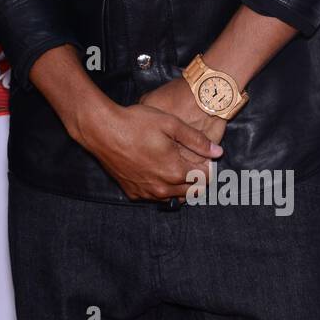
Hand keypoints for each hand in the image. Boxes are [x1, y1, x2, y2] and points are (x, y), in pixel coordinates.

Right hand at [71, 95, 223, 202]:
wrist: (101, 130)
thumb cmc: (135, 123)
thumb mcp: (170, 124)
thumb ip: (196, 140)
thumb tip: (218, 152)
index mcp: (175, 171)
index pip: (204, 179)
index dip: (207, 167)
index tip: (203, 157)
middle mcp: (162, 188)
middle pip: (191, 191)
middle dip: (195, 178)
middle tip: (191, 160)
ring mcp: (146, 193)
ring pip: (173, 196)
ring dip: (179, 185)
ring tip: (173, 164)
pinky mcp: (132, 192)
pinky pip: (154, 196)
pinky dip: (160, 187)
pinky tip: (155, 170)